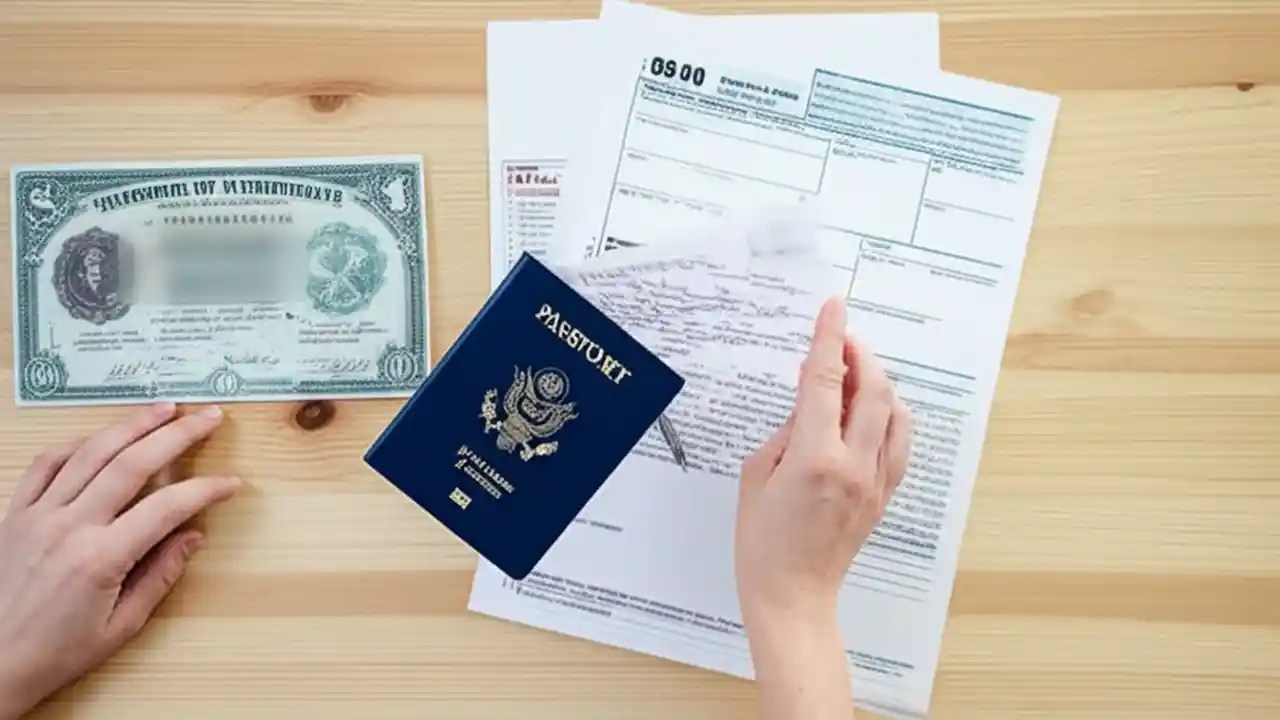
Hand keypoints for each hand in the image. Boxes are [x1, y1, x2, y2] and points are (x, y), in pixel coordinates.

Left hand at [0, 404, 239, 719]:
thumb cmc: (54, 653)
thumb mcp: (120, 627)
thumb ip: (159, 576)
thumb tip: (192, 537)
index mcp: (100, 559)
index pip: (167, 507)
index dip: (205, 490)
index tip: (230, 482)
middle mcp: (69, 527)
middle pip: (132, 464)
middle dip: (177, 435)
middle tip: (208, 417)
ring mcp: (37, 515)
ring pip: (91, 453)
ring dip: (132, 425)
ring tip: (163, 408)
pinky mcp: (14, 514)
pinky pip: (46, 464)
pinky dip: (77, 444)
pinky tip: (102, 437)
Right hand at [736, 297, 911, 718]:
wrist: (792, 596)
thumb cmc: (761, 542)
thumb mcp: (757, 475)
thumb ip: (785, 430)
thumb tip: (808, 398)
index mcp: (814, 458)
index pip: (825, 381)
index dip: (829, 338)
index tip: (832, 308)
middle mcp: (852, 465)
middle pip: (871, 389)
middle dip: (859, 354)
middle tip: (842, 338)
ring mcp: (874, 482)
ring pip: (895, 413)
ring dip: (878, 383)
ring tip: (854, 374)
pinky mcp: (883, 497)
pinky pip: (899, 443)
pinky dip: (889, 415)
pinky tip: (871, 410)